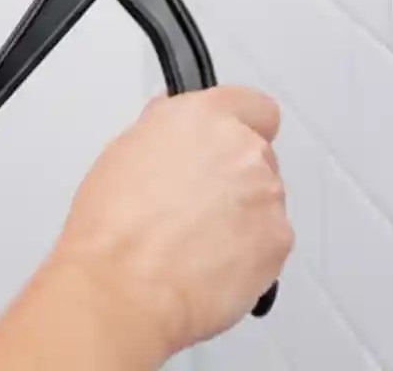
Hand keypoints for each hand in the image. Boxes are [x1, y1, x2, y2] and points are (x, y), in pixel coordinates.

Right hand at [46, 87, 293, 357]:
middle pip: (259, 158)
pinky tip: (212, 265)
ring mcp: (268, 193)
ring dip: (244, 217)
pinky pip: (271, 241)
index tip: (232, 145)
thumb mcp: (124, 155)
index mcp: (205, 118)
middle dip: (236, 180)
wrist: (124, 285)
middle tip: (197, 209)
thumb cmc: (113, 228)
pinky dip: (251, 254)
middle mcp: (244, 149)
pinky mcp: (279, 237)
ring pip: (266, 201)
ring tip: (196, 245)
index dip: (243, 127)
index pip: (254, 108)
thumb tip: (178, 137)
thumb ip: (167, 134)